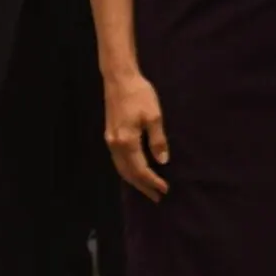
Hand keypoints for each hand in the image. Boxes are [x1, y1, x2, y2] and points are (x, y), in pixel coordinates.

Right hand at [104, 72, 170, 201]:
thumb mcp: (154, 116)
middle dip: (143, 186)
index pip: (141, 169)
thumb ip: (158, 140)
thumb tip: (162, 161)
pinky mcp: (110, 135)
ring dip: (134, 180)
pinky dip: (127, 170)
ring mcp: (110, 141)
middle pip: (128, 173)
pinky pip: (118, 160)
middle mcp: (115, 145)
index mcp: (127, 142)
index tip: (165, 189)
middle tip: (157, 197)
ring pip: (121, 168)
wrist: (119, 79)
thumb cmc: (139, 94)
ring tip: (148, 188)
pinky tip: (135, 171)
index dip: (152, 181)